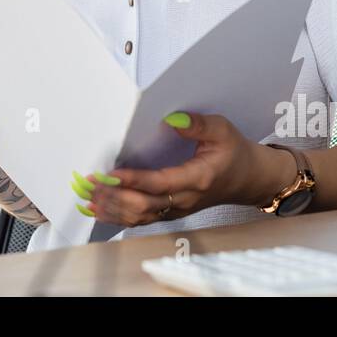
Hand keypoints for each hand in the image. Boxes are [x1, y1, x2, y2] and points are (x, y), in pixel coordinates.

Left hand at [71, 111, 290, 225]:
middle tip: (89, 185)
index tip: (108, 175)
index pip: (159, 184)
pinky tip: (100, 210)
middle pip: (144, 206)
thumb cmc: (235, 152)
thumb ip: (197, 125)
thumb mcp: (222, 129)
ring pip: (140, 216)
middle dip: (114, 197)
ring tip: (88, 199)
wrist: (249, 178)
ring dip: (113, 209)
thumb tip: (171, 118)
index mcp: (197, 178)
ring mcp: (177, 209)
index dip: (132, 181)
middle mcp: (185, 199)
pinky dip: (119, 215)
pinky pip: (143, 218)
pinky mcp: (171, 212)